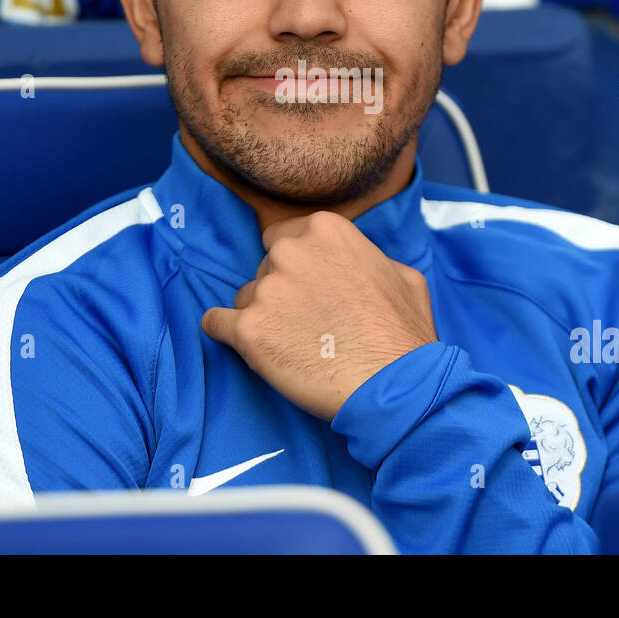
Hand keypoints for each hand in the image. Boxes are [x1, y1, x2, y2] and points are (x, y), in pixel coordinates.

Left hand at [201, 210, 437, 420]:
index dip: (294, 266)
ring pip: (244, 298)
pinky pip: (215, 323)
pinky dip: (224, 332)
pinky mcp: (248, 330)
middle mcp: (290, 252)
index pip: (282, 237)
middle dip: (280, 291)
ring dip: (261, 316)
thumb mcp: (403, 276)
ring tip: (292, 345)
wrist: (394, 387)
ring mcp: (266, 290)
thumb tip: (357, 264)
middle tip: (305, 323)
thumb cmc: (403, 335)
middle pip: (264, 267)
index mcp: (324, 230)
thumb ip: (368, 258)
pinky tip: (243, 344)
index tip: (307, 290)